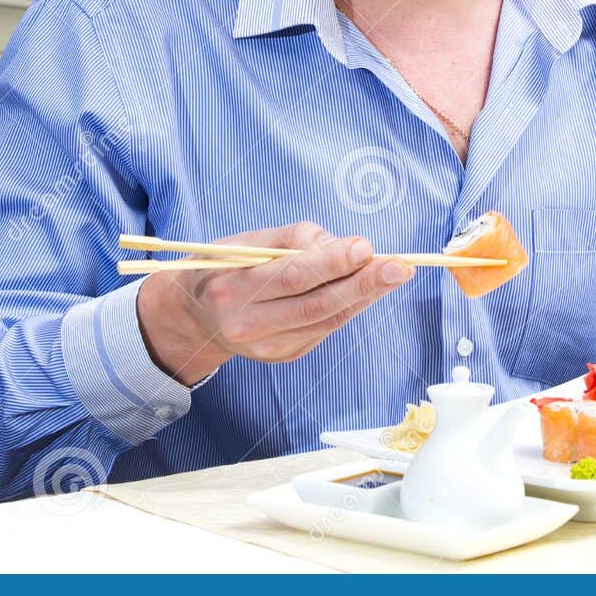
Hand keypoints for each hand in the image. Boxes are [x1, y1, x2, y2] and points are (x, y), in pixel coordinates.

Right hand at [136, 221, 411, 383]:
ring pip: (326, 320)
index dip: (332, 262)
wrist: (195, 316)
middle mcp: (247, 324)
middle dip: (363, 283)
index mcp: (231, 288)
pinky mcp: (283, 356)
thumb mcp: (249, 241)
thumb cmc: (227, 267)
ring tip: (396, 273)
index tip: (366, 246)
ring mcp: (266, 347)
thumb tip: (348, 247)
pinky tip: (370, 289)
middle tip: (400, 266)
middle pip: (316, 304)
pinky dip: (350, 307)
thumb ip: (296, 239)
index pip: (292, 276)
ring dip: (365, 295)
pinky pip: (325, 329)